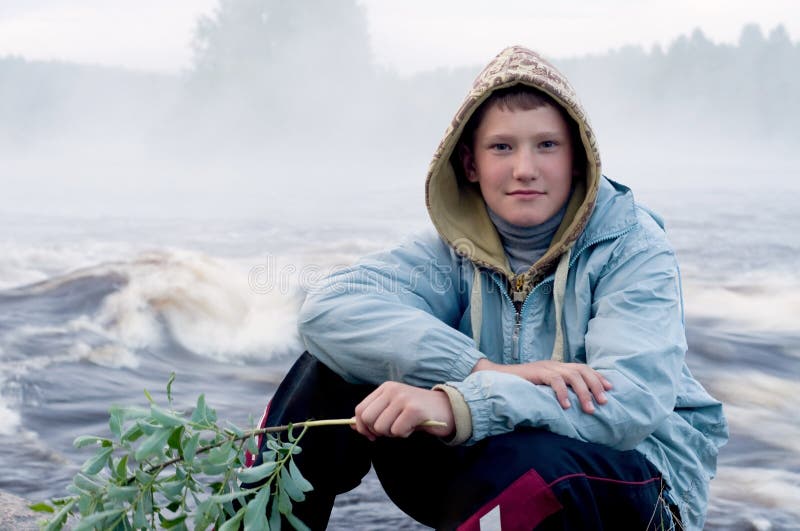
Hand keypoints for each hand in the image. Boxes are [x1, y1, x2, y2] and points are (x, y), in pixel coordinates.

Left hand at [352, 382, 454, 440]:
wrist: (448, 408)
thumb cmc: (418, 412)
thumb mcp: (393, 410)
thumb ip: (374, 415)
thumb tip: (352, 424)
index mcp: (385, 388)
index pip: (360, 409)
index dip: (362, 426)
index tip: (371, 435)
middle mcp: (392, 390)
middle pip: (368, 419)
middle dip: (377, 431)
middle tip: (392, 430)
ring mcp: (403, 398)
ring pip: (382, 427)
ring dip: (393, 433)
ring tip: (405, 426)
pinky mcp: (414, 409)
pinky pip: (397, 431)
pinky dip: (404, 434)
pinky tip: (414, 427)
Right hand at [472, 358, 612, 413]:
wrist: (498, 377)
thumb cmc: (521, 385)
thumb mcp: (543, 387)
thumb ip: (557, 390)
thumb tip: (573, 405)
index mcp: (558, 366)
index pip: (583, 368)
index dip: (598, 377)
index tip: (610, 389)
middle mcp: (555, 364)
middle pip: (582, 370)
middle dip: (595, 385)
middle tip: (603, 402)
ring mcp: (547, 367)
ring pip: (572, 375)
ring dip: (583, 393)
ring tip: (589, 409)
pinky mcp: (538, 372)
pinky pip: (555, 380)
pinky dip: (563, 393)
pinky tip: (566, 406)